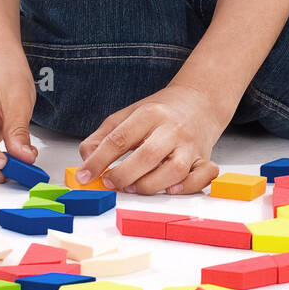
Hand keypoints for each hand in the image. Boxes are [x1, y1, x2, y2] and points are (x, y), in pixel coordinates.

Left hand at [76, 81, 227, 194]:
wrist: (200, 101)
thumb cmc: (161, 112)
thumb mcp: (128, 114)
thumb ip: (104, 136)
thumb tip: (86, 160)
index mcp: (150, 114)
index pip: (120, 138)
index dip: (98, 160)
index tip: (84, 176)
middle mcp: (172, 129)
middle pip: (148, 155)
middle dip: (123, 175)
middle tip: (110, 182)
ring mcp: (190, 145)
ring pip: (175, 170)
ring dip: (150, 185)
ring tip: (134, 187)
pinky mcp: (204, 158)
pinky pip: (203, 175)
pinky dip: (188, 186)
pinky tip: (171, 189)